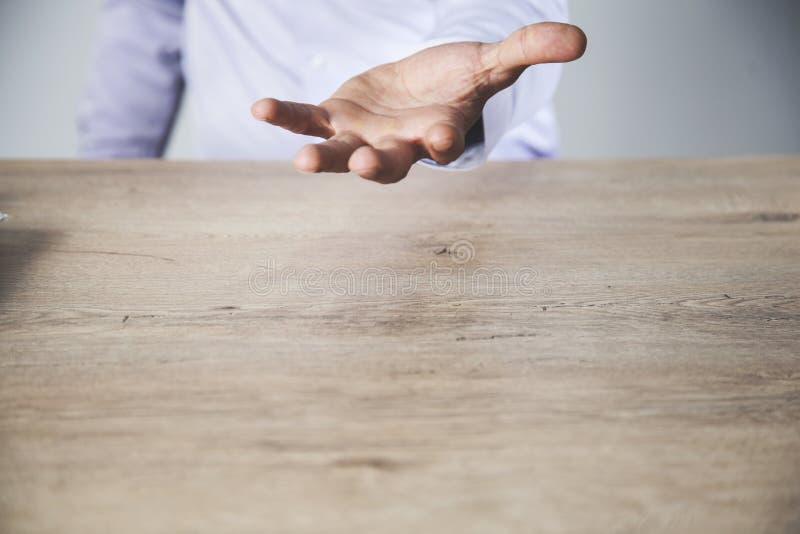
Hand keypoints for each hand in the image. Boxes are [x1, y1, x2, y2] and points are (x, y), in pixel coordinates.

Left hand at [251, 22, 585, 183]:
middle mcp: (400, 147)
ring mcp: (363, 138)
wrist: (418, 90)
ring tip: (304, 161)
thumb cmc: (456, 82)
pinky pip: (307, 122)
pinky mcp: (333, 120)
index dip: (443, 140)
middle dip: (380, 166)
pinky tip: (261, 109)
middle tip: (372, 165)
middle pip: (391, 164)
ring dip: (327, 159)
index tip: (442, 137)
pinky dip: (286, 118)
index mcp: (440, 135)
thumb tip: (581, 39)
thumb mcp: (490, 62)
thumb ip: (526, 49)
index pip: (444, 143)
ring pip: (344, 155)